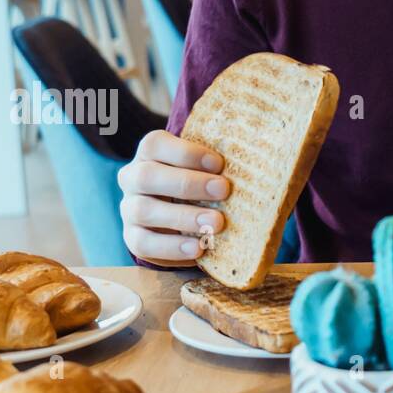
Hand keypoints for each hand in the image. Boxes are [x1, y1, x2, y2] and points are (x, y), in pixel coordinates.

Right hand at [118, 130, 230, 265]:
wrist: (186, 218)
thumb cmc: (204, 185)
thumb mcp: (209, 169)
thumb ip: (222, 165)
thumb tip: (263, 160)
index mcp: (150, 153)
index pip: (156, 144)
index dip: (187, 153)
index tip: (220, 163)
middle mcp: (133, 178)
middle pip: (147, 177)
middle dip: (188, 184)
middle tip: (223, 191)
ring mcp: (129, 208)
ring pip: (143, 210)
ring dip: (182, 217)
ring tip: (216, 224)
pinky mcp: (133, 237)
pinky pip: (143, 244)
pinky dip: (171, 247)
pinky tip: (198, 248)